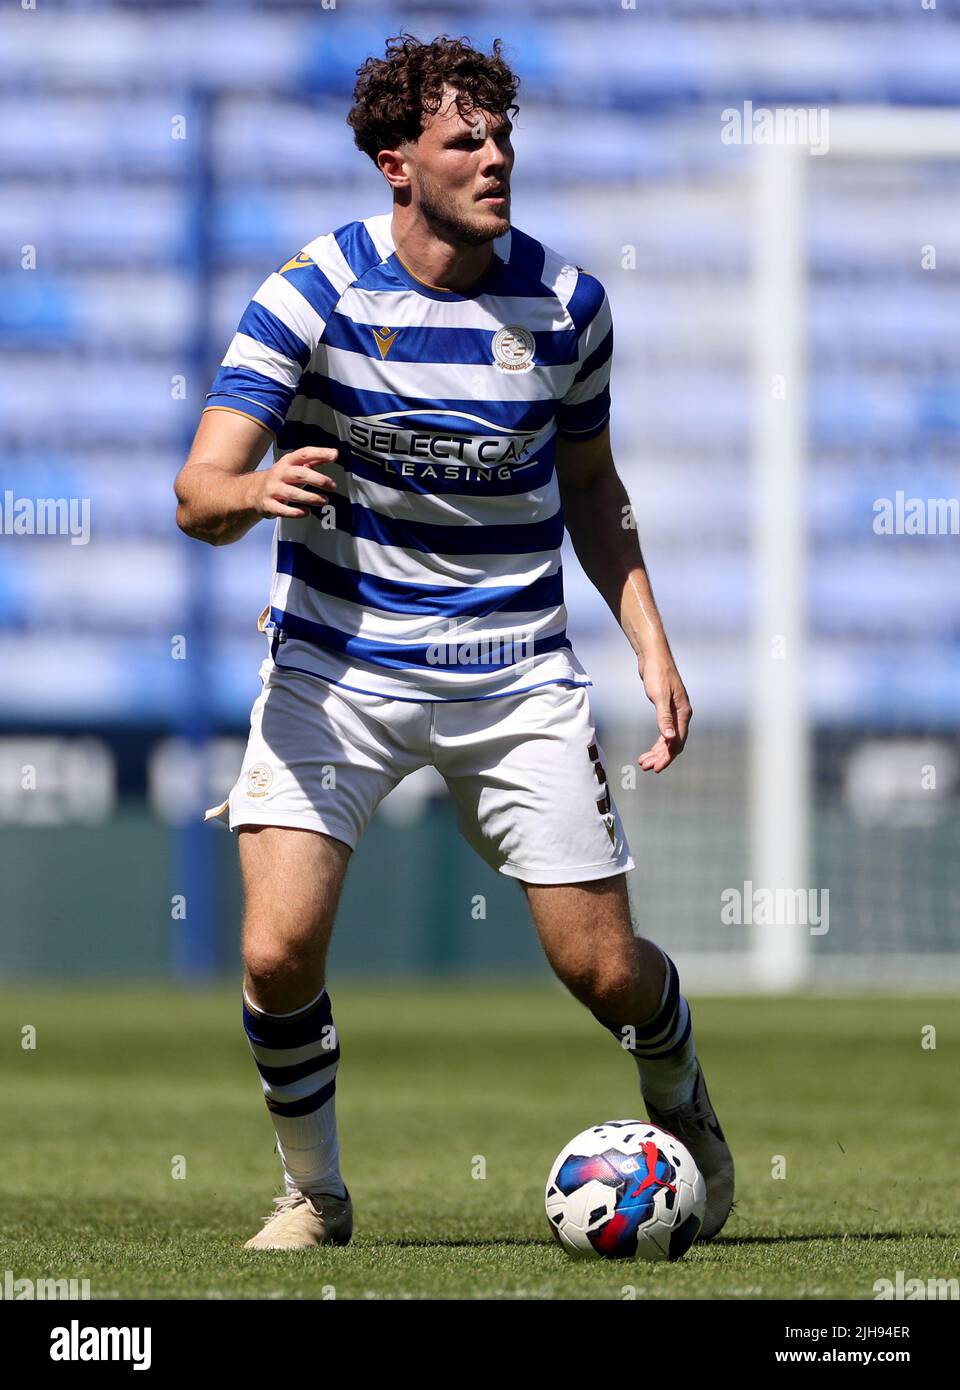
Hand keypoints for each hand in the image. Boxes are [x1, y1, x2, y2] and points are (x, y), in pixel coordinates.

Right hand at [247, 447, 338, 517]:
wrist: (254, 491)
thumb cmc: (281, 478)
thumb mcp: (295, 466)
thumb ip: (314, 460)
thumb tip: (333, 453)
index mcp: (288, 462)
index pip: (304, 454)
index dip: (320, 453)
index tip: (334, 455)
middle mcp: (280, 474)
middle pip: (299, 474)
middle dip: (318, 479)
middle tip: (332, 486)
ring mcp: (273, 489)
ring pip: (292, 493)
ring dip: (310, 497)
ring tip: (324, 500)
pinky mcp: (269, 505)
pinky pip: (282, 510)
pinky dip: (296, 512)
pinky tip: (306, 512)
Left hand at [637, 655, 691, 773]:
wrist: (653, 656)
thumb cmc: (657, 673)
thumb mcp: (659, 696)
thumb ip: (664, 718)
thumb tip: (669, 738)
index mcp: (683, 713)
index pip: (677, 741)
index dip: (667, 756)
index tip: (656, 768)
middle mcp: (681, 714)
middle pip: (673, 743)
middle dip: (660, 756)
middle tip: (645, 767)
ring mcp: (674, 712)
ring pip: (669, 739)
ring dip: (657, 751)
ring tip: (643, 761)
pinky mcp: (666, 709)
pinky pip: (664, 731)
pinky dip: (658, 742)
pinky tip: (650, 749)